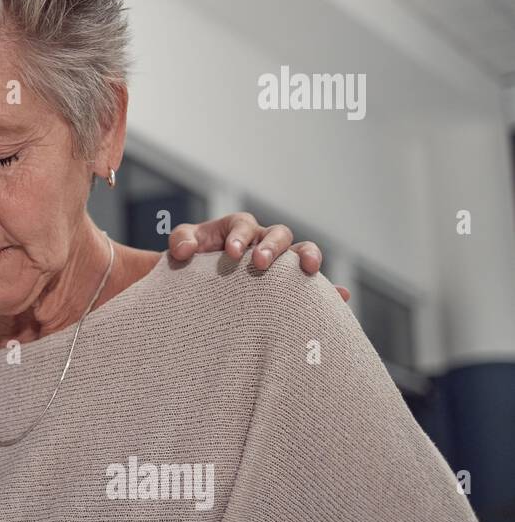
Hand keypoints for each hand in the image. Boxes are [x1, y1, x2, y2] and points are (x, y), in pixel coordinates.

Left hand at [168, 212, 350, 302]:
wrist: (198, 286)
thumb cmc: (190, 261)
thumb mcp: (181, 247)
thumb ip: (180, 242)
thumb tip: (184, 251)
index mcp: (237, 228)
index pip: (242, 225)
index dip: (239, 236)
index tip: (231, 253)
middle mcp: (263, 240)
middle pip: (278, 234)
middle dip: (271, 246)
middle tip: (260, 263)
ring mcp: (279, 262)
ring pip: (301, 251)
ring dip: (308, 256)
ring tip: (310, 270)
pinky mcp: (289, 284)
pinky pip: (313, 283)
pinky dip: (329, 287)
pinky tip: (340, 297)